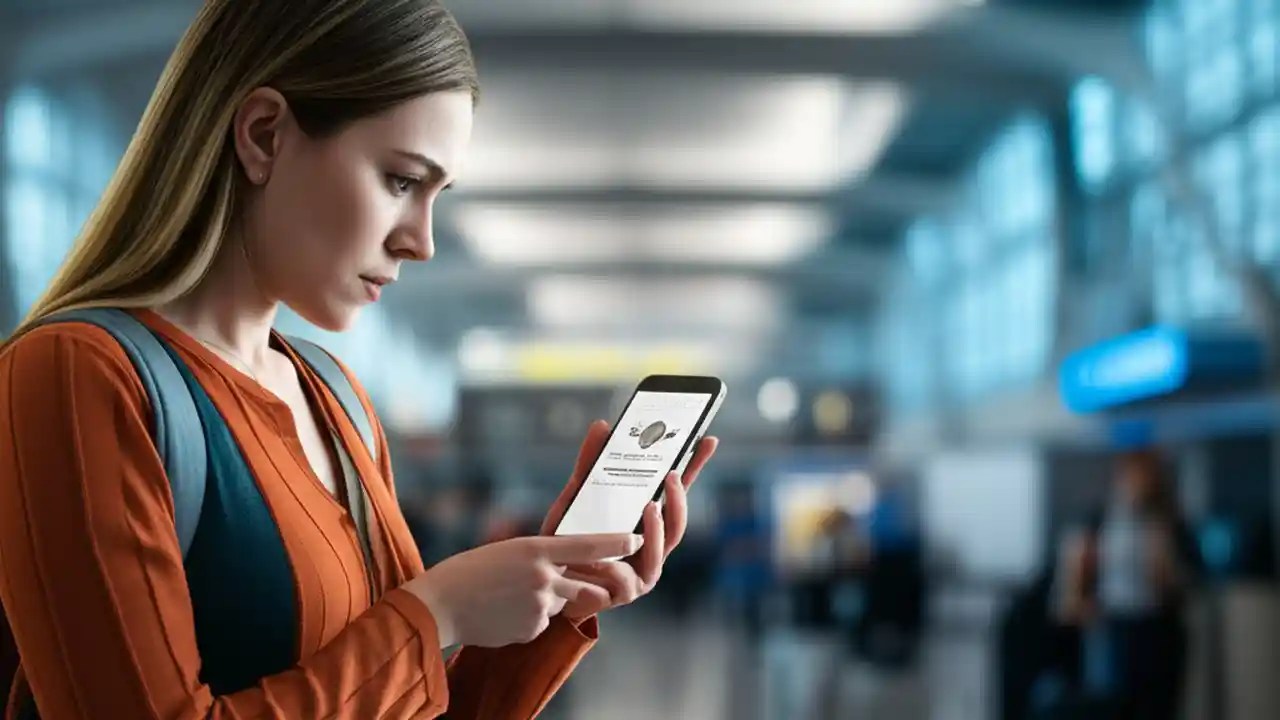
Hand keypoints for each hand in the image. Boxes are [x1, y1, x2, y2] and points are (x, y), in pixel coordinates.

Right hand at [403, 533, 641, 647]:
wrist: (441, 604)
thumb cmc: (473, 571)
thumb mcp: (511, 551)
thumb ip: (543, 557)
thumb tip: (568, 568)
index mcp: (536, 549)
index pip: (589, 545)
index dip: (617, 543)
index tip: (637, 539)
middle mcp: (543, 577)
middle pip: (591, 587)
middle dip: (592, 588)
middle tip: (577, 583)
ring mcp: (539, 606)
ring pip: (564, 605)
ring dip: (552, 602)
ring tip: (516, 596)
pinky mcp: (532, 629)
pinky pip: (544, 623)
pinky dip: (530, 619)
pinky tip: (504, 612)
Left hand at [540, 420, 718, 619]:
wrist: (546, 582)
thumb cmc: (567, 540)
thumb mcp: (574, 497)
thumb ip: (588, 464)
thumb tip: (602, 425)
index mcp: (646, 523)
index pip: (676, 493)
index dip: (694, 467)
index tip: (707, 439)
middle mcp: (651, 547)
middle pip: (676, 523)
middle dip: (678, 499)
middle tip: (672, 475)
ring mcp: (640, 572)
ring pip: (660, 552)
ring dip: (657, 531)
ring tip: (650, 508)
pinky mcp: (622, 594)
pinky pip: (624, 580)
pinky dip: (614, 567)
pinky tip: (602, 558)